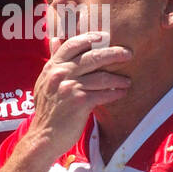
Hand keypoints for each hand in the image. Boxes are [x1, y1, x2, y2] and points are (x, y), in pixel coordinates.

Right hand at [28, 31, 130, 160]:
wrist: (44, 136)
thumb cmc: (48, 109)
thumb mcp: (45, 81)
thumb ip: (53, 60)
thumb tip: (55, 39)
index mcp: (52, 66)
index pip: (72, 45)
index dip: (90, 37)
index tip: (105, 36)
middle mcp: (60, 74)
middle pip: (92, 57)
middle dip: (113, 54)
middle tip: (128, 53)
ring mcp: (69, 87)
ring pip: (101, 77)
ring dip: (117, 79)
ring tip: (127, 81)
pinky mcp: (79, 102)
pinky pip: (102, 95)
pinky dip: (114, 94)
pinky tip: (121, 93)